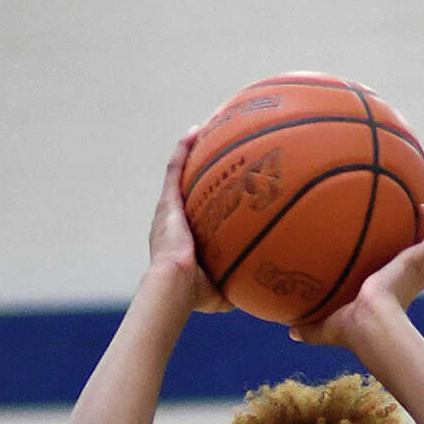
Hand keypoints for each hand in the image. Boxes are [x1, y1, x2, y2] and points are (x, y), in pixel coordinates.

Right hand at [147, 133, 231, 314]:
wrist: (174, 285)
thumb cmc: (194, 295)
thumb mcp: (220, 292)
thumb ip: (237, 287)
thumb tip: (256, 291)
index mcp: (182, 241)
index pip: (196, 214)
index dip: (207, 199)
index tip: (221, 189)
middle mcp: (173, 221)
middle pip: (188, 187)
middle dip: (199, 169)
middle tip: (216, 151)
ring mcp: (169, 210)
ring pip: (181, 172)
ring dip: (192, 151)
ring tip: (206, 129)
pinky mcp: (167, 203)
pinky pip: (176, 169)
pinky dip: (184, 149)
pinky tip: (196, 131)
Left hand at [291, 204, 423, 347]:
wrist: (369, 324)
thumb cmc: (351, 330)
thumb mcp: (328, 327)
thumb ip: (310, 329)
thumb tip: (289, 332)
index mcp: (396, 293)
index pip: (412, 278)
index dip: (413, 265)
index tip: (405, 253)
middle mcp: (412, 280)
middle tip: (421, 226)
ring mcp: (418, 268)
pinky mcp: (418, 258)